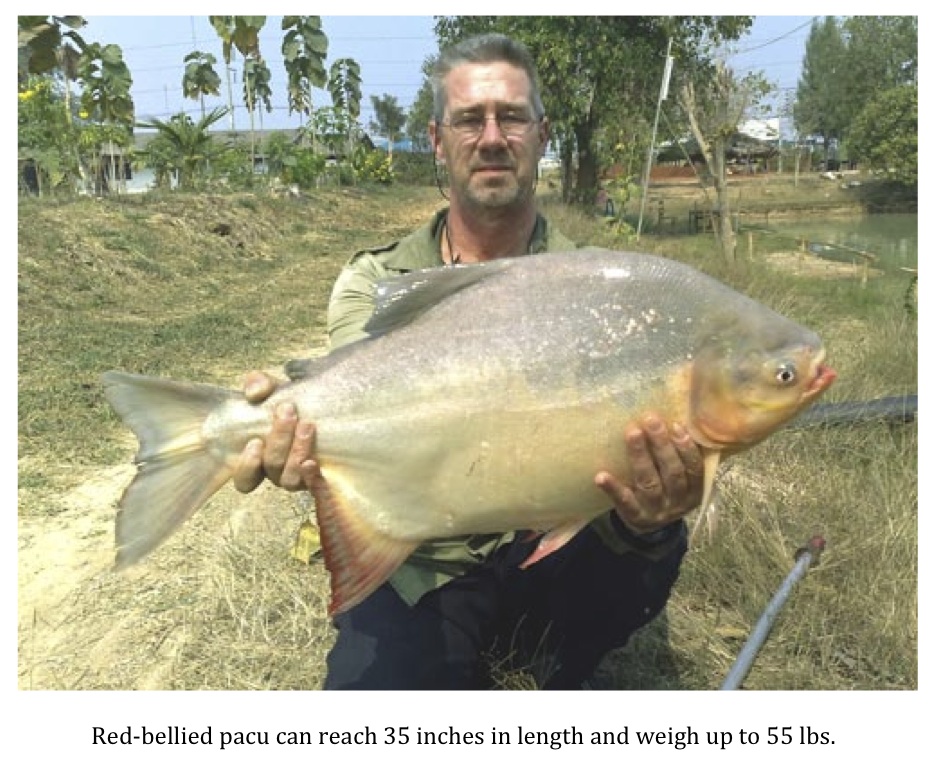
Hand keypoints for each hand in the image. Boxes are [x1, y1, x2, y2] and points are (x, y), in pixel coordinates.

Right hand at [232, 370, 317, 492]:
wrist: (325, 404)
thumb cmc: (290, 401)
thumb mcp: (272, 388)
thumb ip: (258, 384)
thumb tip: (256, 392)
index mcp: (259, 458)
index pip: (245, 480)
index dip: (246, 467)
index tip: (255, 442)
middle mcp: (278, 473)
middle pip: (272, 469)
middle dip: (279, 441)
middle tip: (288, 411)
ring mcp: (301, 478)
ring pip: (291, 479)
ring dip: (297, 452)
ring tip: (307, 425)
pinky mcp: (322, 476)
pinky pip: (315, 485)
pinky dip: (313, 476)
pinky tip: (314, 461)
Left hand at [595, 413, 704, 534]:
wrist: (648, 526)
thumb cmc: (665, 490)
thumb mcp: (681, 479)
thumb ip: (680, 456)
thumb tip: (677, 417)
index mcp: (694, 491)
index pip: (694, 468)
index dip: (686, 447)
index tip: (675, 424)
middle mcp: (678, 502)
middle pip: (672, 472)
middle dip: (662, 445)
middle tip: (650, 420)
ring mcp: (656, 510)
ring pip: (650, 483)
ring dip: (641, 456)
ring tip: (632, 433)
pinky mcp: (635, 516)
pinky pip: (624, 501)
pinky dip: (613, 488)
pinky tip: (601, 475)